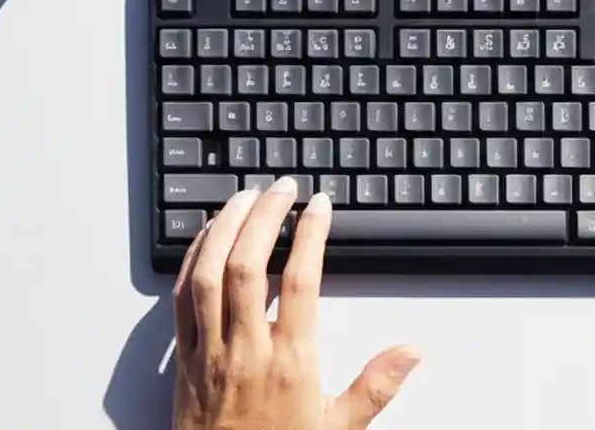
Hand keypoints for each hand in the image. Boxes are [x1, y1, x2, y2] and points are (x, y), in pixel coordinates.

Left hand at [173, 179, 419, 429]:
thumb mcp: (340, 427)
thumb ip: (377, 385)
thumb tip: (413, 351)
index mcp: (291, 364)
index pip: (300, 282)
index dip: (310, 235)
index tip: (319, 207)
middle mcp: (247, 351)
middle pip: (248, 266)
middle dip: (264, 217)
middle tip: (282, 188)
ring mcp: (210, 353)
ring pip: (209, 275)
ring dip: (225, 228)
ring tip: (244, 198)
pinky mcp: (184, 360)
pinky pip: (181, 298)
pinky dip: (193, 259)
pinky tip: (208, 237)